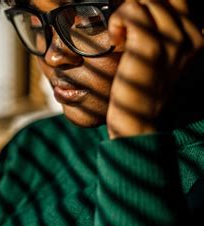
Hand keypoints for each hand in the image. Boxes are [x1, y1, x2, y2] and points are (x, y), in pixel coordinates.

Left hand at [106, 0, 201, 138]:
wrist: (140, 126)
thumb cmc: (146, 95)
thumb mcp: (167, 64)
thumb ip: (169, 40)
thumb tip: (149, 14)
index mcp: (198, 38)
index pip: (177, 0)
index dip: (151, 6)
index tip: (134, 25)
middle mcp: (191, 36)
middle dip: (138, 6)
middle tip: (126, 29)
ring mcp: (172, 41)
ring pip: (146, 0)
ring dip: (126, 13)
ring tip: (121, 37)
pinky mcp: (149, 47)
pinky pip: (132, 11)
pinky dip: (118, 20)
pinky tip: (116, 39)